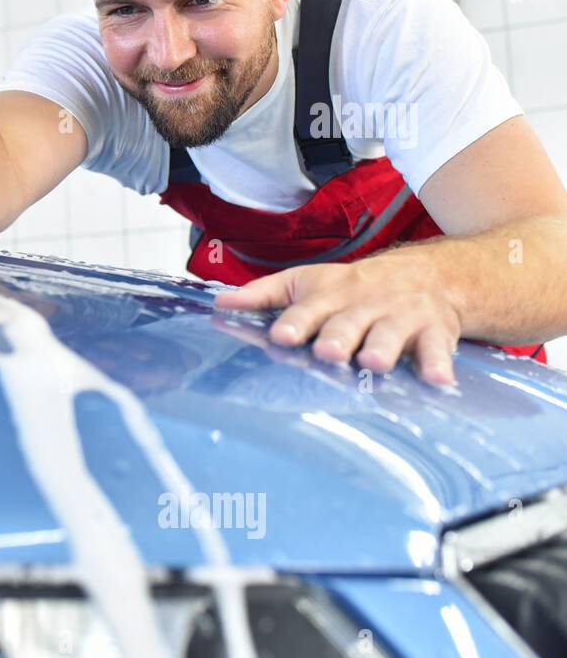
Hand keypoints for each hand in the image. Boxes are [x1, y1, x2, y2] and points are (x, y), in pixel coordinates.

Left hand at [212, 253, 461, 384]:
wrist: (429, 274)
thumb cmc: (354, 287)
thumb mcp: (308, 282)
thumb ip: (264, 295)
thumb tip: (219, 305)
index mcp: (332, 295)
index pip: (310, 309)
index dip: (296, 322)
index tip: (281, 335)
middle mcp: (365, 306)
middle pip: (349, 323)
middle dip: (338, 337)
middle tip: (326, 352)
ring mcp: (401, 319)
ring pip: (390, 334)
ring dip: (382, 348)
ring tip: (372, 364)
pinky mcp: (435, 334)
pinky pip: (438, 352)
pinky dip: (439, 367)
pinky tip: (438, 383)